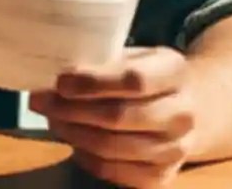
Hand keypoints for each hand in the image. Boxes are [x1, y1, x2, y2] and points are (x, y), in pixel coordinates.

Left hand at [29, 47, 199, 187]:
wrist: (191, 108)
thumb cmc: (148, 76)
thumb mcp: (134, 56)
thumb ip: (102, 62)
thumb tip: (56, 75)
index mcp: (176, 72)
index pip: (134, 80)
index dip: (92, 82)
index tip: (60, 82)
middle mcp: (182, 114)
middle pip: (118, 117)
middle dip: (71, 110)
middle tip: (40, 101)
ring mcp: (176, 149)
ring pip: (112, 147)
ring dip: (72, 133)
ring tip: (51, 119)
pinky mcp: (162, 176)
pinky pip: (114, 171)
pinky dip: (86, 158)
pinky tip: (74, 142)